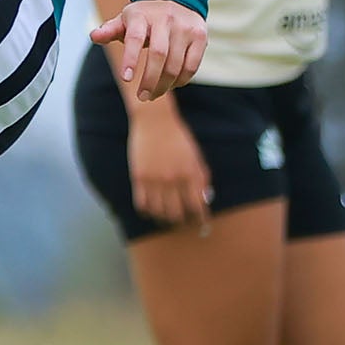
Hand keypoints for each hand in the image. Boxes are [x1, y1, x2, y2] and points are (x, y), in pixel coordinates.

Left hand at [90, 0, 204, 100]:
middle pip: (159, 55)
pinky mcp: (200, 36)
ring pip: (176, 64)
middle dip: (150, 80)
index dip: (130, 59)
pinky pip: (192, 65)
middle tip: (142, 97)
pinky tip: (172, 85)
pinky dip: (181, 80)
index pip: (135, 38)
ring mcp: (184, 27)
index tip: (126, 79)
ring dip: (165, 85)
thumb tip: (94, 36)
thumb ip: (109, 30)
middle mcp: (165, 19)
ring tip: (154, 94)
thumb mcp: (125, 19)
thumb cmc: (144, 16)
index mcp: (141, 16)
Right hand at [123, 91, 211, 228]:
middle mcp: (172, 179)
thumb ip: (201, 177)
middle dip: (182, 222)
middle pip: (177, 213)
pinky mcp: (139, 177)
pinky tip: (150, 211)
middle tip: (183, 223)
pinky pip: (142, 203)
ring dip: (164, 219)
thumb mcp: (196, 156)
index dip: (200, 218)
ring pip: (159, 212)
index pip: (197, 205)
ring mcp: (154, 179)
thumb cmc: (178, 137)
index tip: (201, 223)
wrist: (155, 121)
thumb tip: (205, 198)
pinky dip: (147, 211)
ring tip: (166, 219)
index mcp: (190, 173)